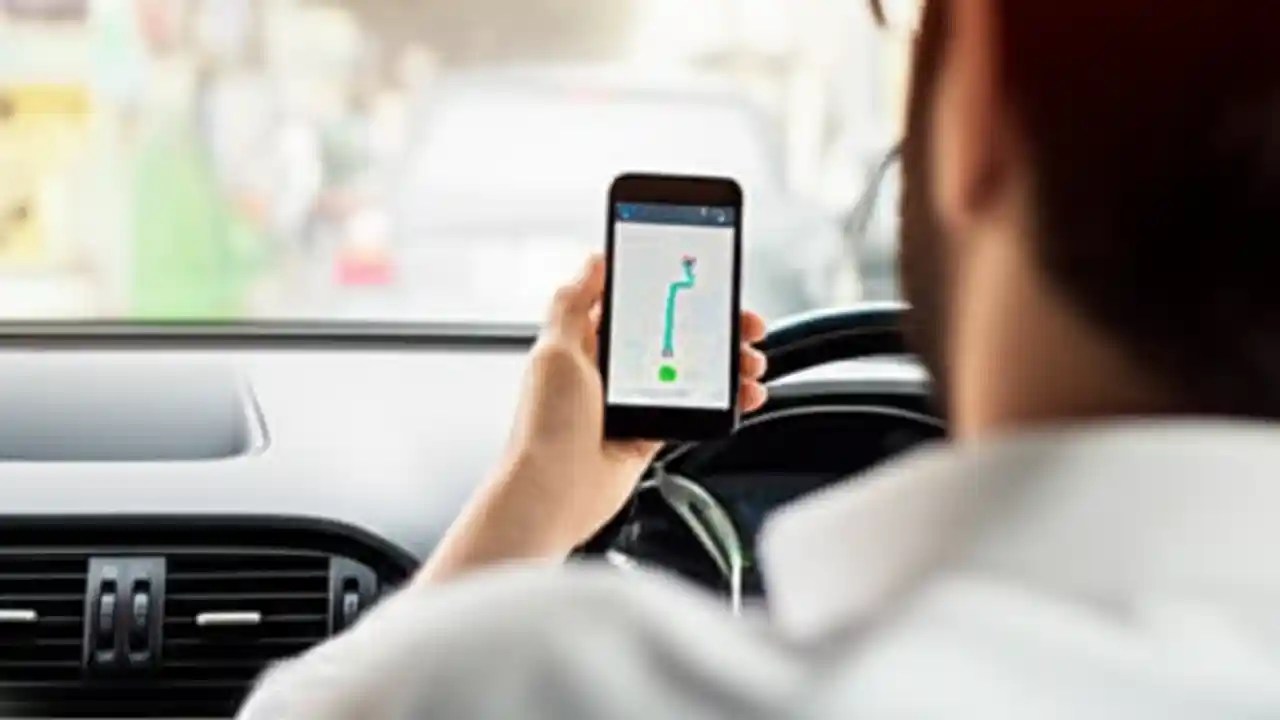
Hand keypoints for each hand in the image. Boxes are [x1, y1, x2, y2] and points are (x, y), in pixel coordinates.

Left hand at [507, 254, 767, 543]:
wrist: (553, 494)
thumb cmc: (545, 427)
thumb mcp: (553, 351)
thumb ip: (571, 303)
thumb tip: (593, 260)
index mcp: (584, 341)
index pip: (636, 303)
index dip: (673, 289)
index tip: (706, 283)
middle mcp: (609, 368)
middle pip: (673, 333)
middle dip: (713, 327)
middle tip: (744, 325)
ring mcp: (633, 400)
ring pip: (691, 369)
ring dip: (726, 364)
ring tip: (750, 363)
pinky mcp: (649, 431)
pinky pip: (694, 407)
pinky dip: (724, 400)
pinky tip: (744, 394)